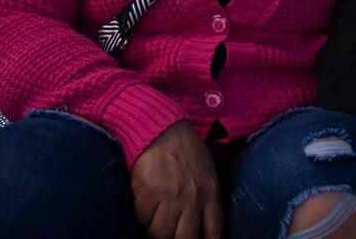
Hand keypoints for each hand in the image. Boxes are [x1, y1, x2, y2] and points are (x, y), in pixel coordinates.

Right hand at [131, 121, 224, 238]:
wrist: (161, 128)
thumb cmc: (184, 149)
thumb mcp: (206, 171)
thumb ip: (206, 196)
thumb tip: (202, 222)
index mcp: (210, 193)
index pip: (215, 230)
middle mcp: (193, 198)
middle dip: (174, 238)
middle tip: (167, 229)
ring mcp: (172, 196)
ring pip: (160, 233)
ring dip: (154, 227)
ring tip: (154, 213)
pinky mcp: (150, 192)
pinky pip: (142, 216)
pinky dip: (140, 211)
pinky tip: (144, 196)